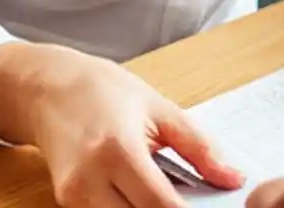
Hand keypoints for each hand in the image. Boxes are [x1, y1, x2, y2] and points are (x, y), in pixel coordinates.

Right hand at [0, 43, 244, 206]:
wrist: (49, 88)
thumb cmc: (106, 93)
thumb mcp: (161, 109)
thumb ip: (200, 148)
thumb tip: (233, 178)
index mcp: (118, 151)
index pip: (160, 205)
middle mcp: (89, 180)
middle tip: (193, 203)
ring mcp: (72, 196)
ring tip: (169, 197)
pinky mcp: (65, 202)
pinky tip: (145, 199)